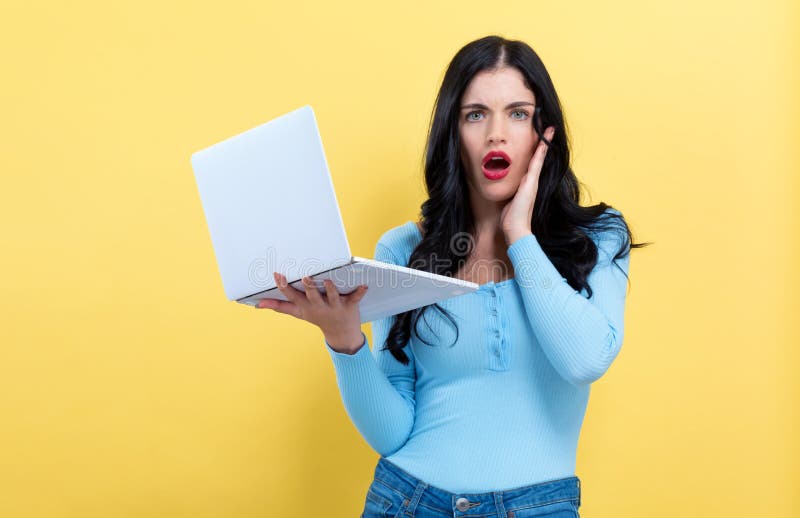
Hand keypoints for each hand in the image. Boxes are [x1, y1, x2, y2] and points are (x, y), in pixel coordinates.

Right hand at [255, 272, 368, 353]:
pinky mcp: (350, 305)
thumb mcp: (298, 313)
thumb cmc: (317, 317)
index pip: (292, 297)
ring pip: (332, 297)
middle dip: (309, 288)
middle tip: (305, 277)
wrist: (341, 334)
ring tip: (328, 281)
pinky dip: (360, 292)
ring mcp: (335, 307)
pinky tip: (365, 285)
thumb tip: (258, 304)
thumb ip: (279, 307)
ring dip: (331, 289)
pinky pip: (355, 298)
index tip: (278, 275)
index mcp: (306, 307)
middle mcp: (319, 307)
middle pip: (312, 297)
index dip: (284, 286)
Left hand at [501, 126, 554, 244]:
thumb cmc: (511, 218)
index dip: (536, 151)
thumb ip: (508, 193)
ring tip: (549, 128)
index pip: (532, 163)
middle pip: (538, 157)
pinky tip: (544, 140)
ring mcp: (533, 181)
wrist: (516, 228)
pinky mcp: (531, 182)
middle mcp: (532, 181)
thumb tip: (503, 191)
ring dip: (544, 142)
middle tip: (548, 127)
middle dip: (544, 142)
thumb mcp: (509, 201)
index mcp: (527, 184)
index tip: (540, 139)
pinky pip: (537, 162)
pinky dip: (541, 151)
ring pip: (539, 157)